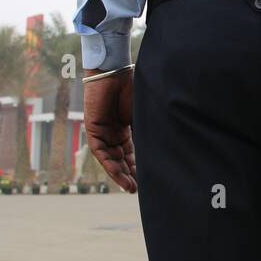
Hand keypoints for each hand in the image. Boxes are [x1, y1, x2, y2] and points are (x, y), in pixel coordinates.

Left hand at [83, 68, 137, 192]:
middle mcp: (114, 132)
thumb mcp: (143, 114)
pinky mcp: (94, 129)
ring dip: (120, 174)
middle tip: (139, 190)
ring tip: (130, 188)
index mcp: (126, 128)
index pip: (133, 153)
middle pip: (122, 159)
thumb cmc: (132, 86)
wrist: (115, 70)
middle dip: (130, 175)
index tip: (148, 180)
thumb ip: (148, 130)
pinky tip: (119, 176)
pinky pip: (101, 152)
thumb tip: (166, 147)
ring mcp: (103, 131)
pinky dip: (109, 165)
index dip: (140, 167)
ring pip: (111, 159)